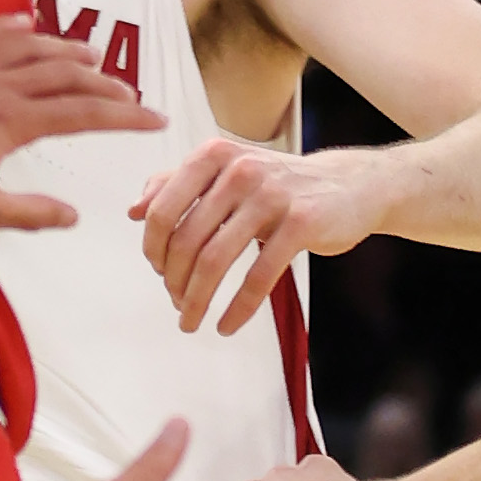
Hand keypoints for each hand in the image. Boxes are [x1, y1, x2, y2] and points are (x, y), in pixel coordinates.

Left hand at [0, 17, 161, 234]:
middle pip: (60, 72)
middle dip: (100, 79)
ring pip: (24, 46)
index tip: (154, 117)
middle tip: (129, 87)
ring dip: (61, 47)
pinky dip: (9, 26)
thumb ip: (29, 212)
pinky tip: (24, 22)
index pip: (80, 112)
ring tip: (89, 51)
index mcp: (10, 122)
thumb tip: (74, 213)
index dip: (121, 114)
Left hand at [135, 139, 361, 334]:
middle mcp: (237, 169)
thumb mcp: (226, 173)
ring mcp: (269, 195)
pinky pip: (258, 277)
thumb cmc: (277, 184)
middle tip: (176, 304)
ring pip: (216, 259)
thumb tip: (134, 210)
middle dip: (174, 280)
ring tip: (192, 320)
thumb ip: (178, 185)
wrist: (347, 185)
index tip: (157, 271)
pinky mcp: (299, 224)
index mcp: (212, 155)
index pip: (163, 207)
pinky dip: (237, 309)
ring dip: (198, 298)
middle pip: (186, 238)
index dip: (154, 246)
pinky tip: (226, 326)